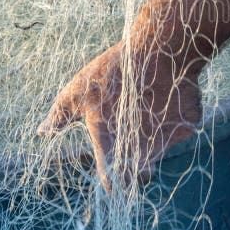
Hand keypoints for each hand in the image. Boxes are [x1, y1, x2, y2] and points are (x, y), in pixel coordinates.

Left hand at [37, 41, 202, 190]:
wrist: (161, 47)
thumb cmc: (114, 69)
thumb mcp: (78, 89)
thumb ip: (60, 116)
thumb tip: (41, 134)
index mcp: (111, 143)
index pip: (111, 181)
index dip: (111, 183)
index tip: (112, 181)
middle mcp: (140, 149)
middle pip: (140, 175)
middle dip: (135, 168)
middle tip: (130, 143)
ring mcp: (167, 139)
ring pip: (159, 152)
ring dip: (152, 140)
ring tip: (145, 109)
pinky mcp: (188, 127)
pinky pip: (177, 132)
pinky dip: (171, 122)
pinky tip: (164, 98)